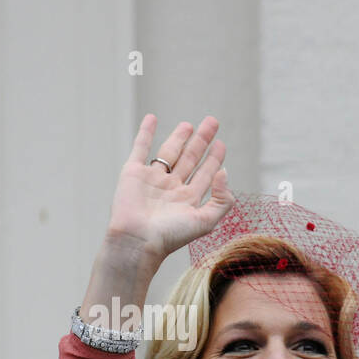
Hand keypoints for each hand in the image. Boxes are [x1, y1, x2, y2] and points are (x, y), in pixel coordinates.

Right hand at [103, 114, 234, 262]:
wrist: (138, 239)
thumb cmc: (172, 235)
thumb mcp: (206, 221)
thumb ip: (221, 200)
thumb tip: (224, 172)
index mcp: (189, 199)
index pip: (205, 174)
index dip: (214, 159)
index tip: (221, 144)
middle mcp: (172, 188)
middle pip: (190, 158)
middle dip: (201, 141)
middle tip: (212, 122)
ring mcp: (153, 179)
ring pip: (169, 152)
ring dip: (179, 137)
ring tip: (189, 124)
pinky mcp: (133, 173)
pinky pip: (140, 148)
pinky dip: (145, 132)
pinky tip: (152, 118)